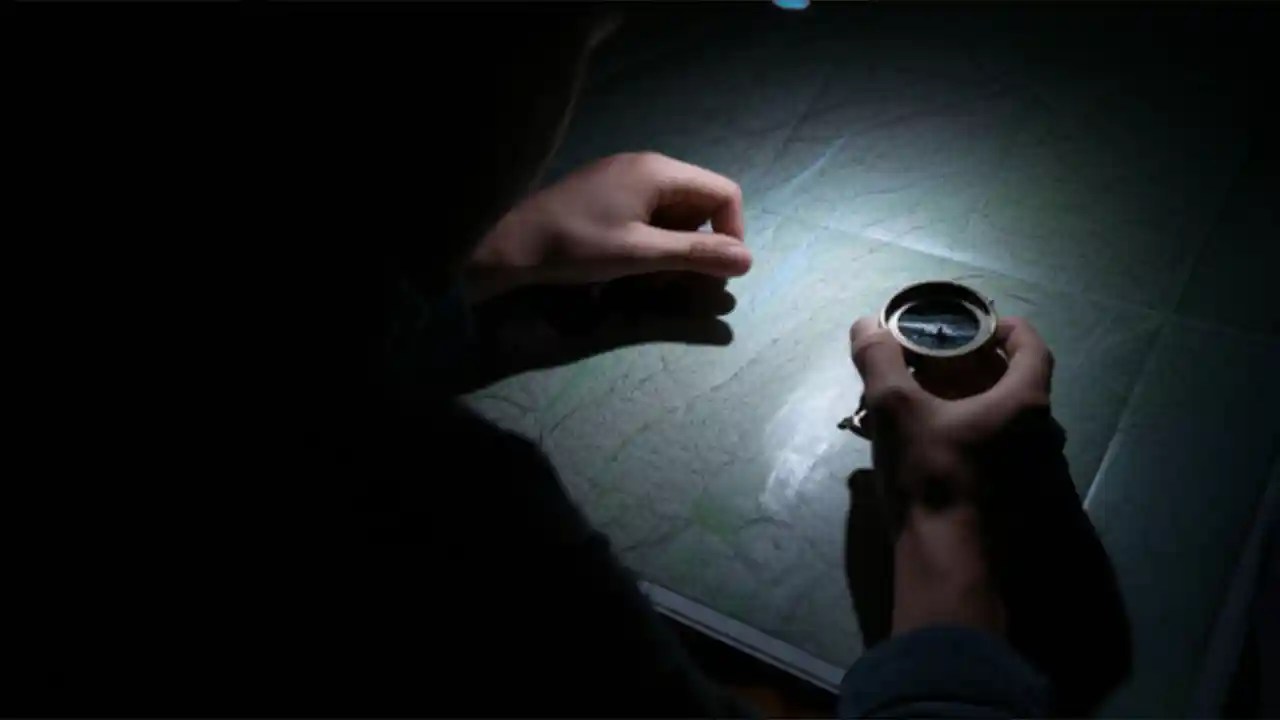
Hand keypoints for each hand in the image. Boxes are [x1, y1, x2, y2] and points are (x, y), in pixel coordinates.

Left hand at [464, 152, 750, 301]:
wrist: (508, 244)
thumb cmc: (575, 246)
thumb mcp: (640, 255)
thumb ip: (695, 255)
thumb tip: (747, 260)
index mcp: (659, 171)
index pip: (724, 193)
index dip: (731, 234)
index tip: (717, 272)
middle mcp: (646, 165)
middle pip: (700, 204)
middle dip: (698, 246)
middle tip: (676, 282)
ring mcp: (625, 177)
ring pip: (675, 213)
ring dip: (673, 249)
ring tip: (649, 279)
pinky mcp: (608, 193)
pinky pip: (649, 215)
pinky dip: (651, 242)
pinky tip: (630, 267)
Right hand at [848, 315, 1054, 636]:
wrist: (947, 559)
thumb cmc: (931, 475)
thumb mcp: (895, 410)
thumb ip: (880, 361)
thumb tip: (866, 324)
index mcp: (1024, 403)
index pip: (1032, 347)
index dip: (1006, 328)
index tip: (977, 326)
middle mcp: (1040, 434)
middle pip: (1016, 384)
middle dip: (978, 367)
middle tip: (939, 362)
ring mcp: (1032, 471)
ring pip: (1005, 421)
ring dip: (973, 404)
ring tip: (928, 402)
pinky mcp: (1015, 499)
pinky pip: (998, 452)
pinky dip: (972, 437)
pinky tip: (931, 446)